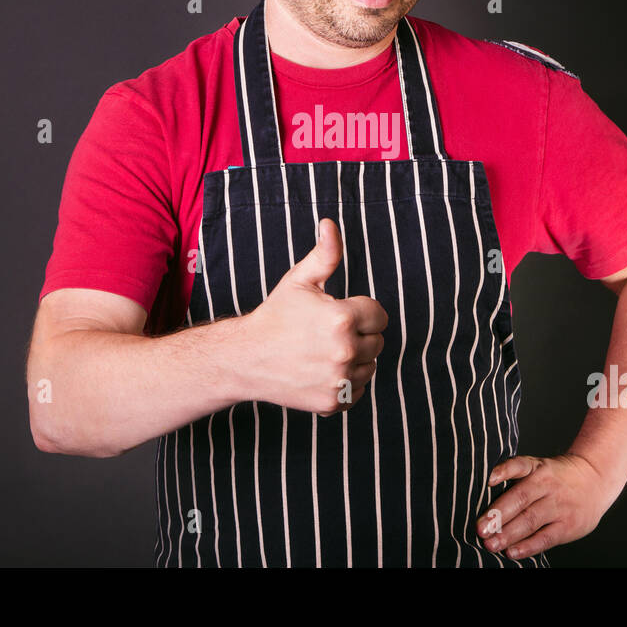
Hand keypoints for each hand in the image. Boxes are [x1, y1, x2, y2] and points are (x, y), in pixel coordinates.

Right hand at [243, 217, 387, 415]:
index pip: (380, 315)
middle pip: (378, 342)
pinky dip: (346, 383)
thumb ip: (325, 253)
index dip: (361, 312)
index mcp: (343, 318)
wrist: (246, 358)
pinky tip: (322, 371)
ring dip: (355, 360)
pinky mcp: (333, 402)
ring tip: (323, 352)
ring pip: (370, 366)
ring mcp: (339, 380)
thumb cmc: (275, 316)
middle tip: (326, 333)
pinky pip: (358, 390)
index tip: (339, 313)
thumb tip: (330, 224)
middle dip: (359, 335)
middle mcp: (345, 351)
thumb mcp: (300, 280)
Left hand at [475, 453, 619, 558]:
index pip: (519, 467)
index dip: (502, 472)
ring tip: (490, 544)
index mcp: (537, 468)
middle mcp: (548, 485)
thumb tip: (482, 491)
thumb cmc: (555, 476)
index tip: (487, 480)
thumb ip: (514, 475)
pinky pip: (546, 538)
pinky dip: (527, 546)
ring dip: (508, 534)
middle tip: (480, 528)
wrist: (595, 480)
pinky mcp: (568, 526)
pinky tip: (511, 552)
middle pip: (521, 499)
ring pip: (531, 520)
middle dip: (498, 515)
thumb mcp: (537, 466)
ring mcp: (559, 506)